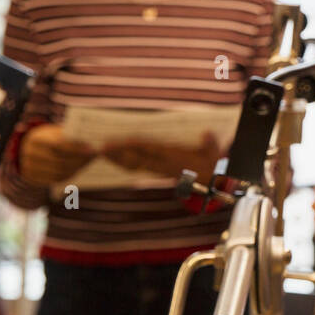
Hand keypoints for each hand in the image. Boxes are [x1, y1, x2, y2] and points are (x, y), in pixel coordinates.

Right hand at [18, 124, 96, 185]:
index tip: (92, 149)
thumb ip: (69, 136)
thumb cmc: (49, 137)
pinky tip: (79, 168)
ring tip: (88, 162)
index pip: (58, 144)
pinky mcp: (31, 177)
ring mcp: (29, 166)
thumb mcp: (56, 132)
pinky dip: (69, 174)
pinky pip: (55, 179)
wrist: (29, 147)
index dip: (76, 148)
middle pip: (60, 160)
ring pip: (59, 171)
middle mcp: (29, 153)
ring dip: (77, 168)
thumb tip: (92, 143)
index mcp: (36, 138)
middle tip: (93, 157)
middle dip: (80, 159)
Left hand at [100, 131, 223, 180]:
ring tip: (101, 152)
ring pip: (133, 164)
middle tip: (102, 147)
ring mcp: (158, 169)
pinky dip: (122, 163)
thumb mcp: (214, 154)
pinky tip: (111, 158)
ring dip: (116, 159)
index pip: (154, 151)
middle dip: (120, 153)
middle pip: (138, 159)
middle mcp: (163, 165)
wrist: (208, 182)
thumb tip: (208, 133)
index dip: (140, 146)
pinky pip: (135, 167)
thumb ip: (210, 144)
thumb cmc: (210, 164)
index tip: (127, 140)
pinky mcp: (155, 170)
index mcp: (175, 158)